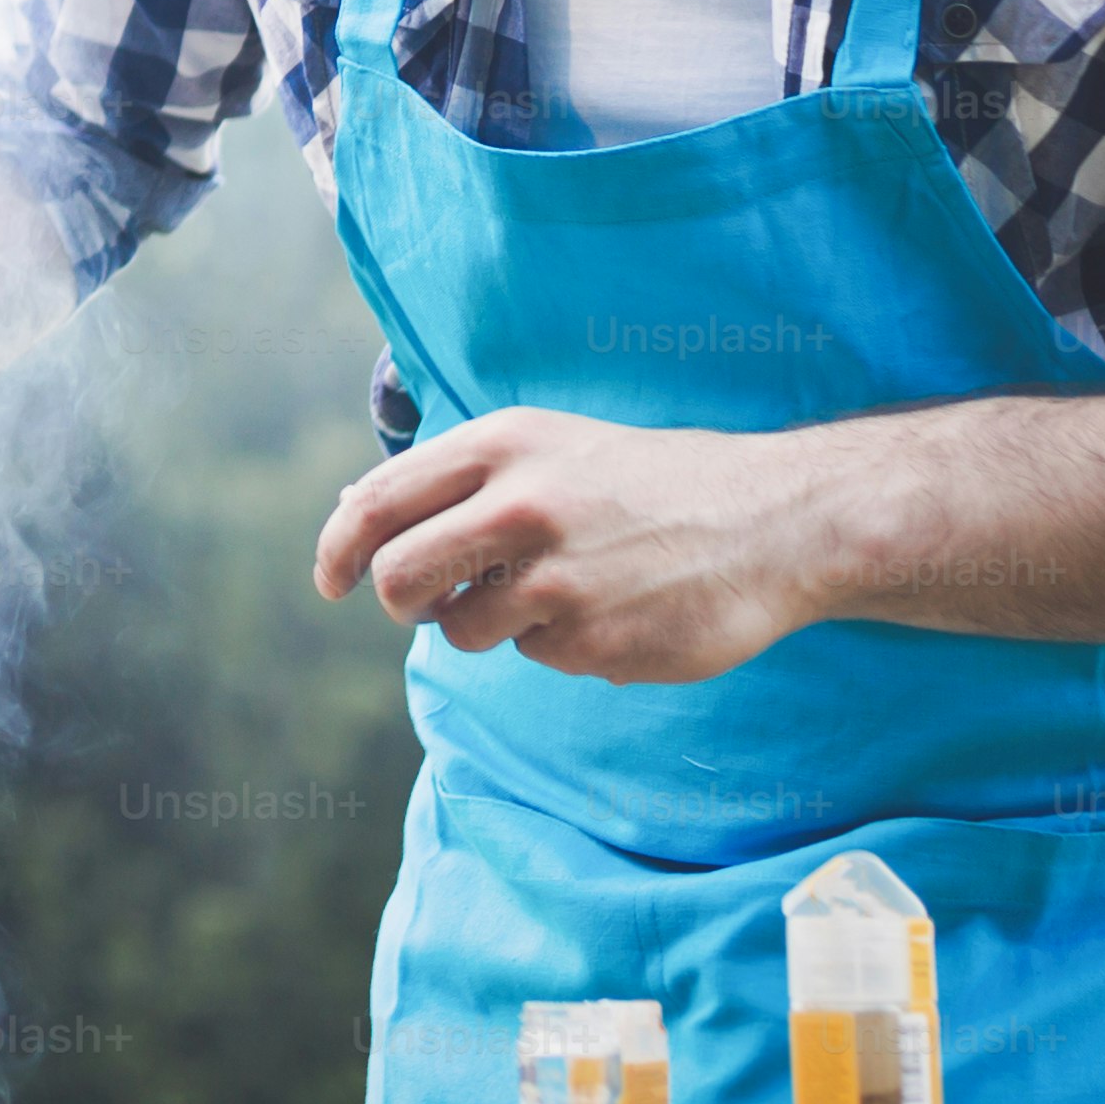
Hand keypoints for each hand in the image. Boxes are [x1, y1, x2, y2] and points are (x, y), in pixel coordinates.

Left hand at [314, 406, 836, 684]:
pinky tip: (613, 606)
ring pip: (466, 629)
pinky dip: (560, 641)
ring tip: (559, 588)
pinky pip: (537, 656)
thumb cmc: (649, 482)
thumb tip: (351, 513)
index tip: (331, 579)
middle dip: (400, 602)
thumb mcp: (549, 448)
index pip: (377, 503)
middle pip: (399, 579)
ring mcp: (557, 580)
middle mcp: (521, 508)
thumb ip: (458, 478)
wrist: (773, 521)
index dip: (338, 548)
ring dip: (492, 623)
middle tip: (427, 605)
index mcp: (503, 447)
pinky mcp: (593, 640)